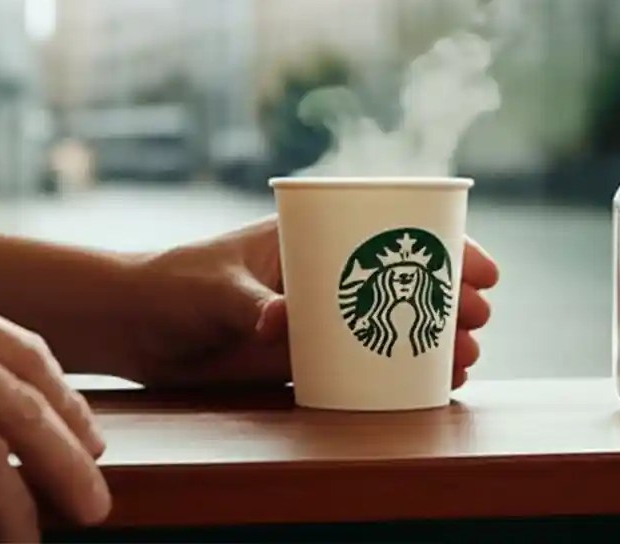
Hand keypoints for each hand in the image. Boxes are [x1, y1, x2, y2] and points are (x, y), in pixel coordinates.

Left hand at [115, 216, 499, 388]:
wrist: (136, 327)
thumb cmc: (173, 284)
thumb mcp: (216, 288)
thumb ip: (251, 305)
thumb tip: (284, 323)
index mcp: (313, 237)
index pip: (394, 232)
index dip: (447, 247)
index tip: (484, 270)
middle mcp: (326, 275)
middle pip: (406, 281)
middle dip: (451, 297)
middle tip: (478, 319)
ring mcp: (319, 319)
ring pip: (393, 325)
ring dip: (433, 339)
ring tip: (464, 359)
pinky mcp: (303, 359)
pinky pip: (362, 367)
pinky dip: (398, 375)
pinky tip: (430, 387)